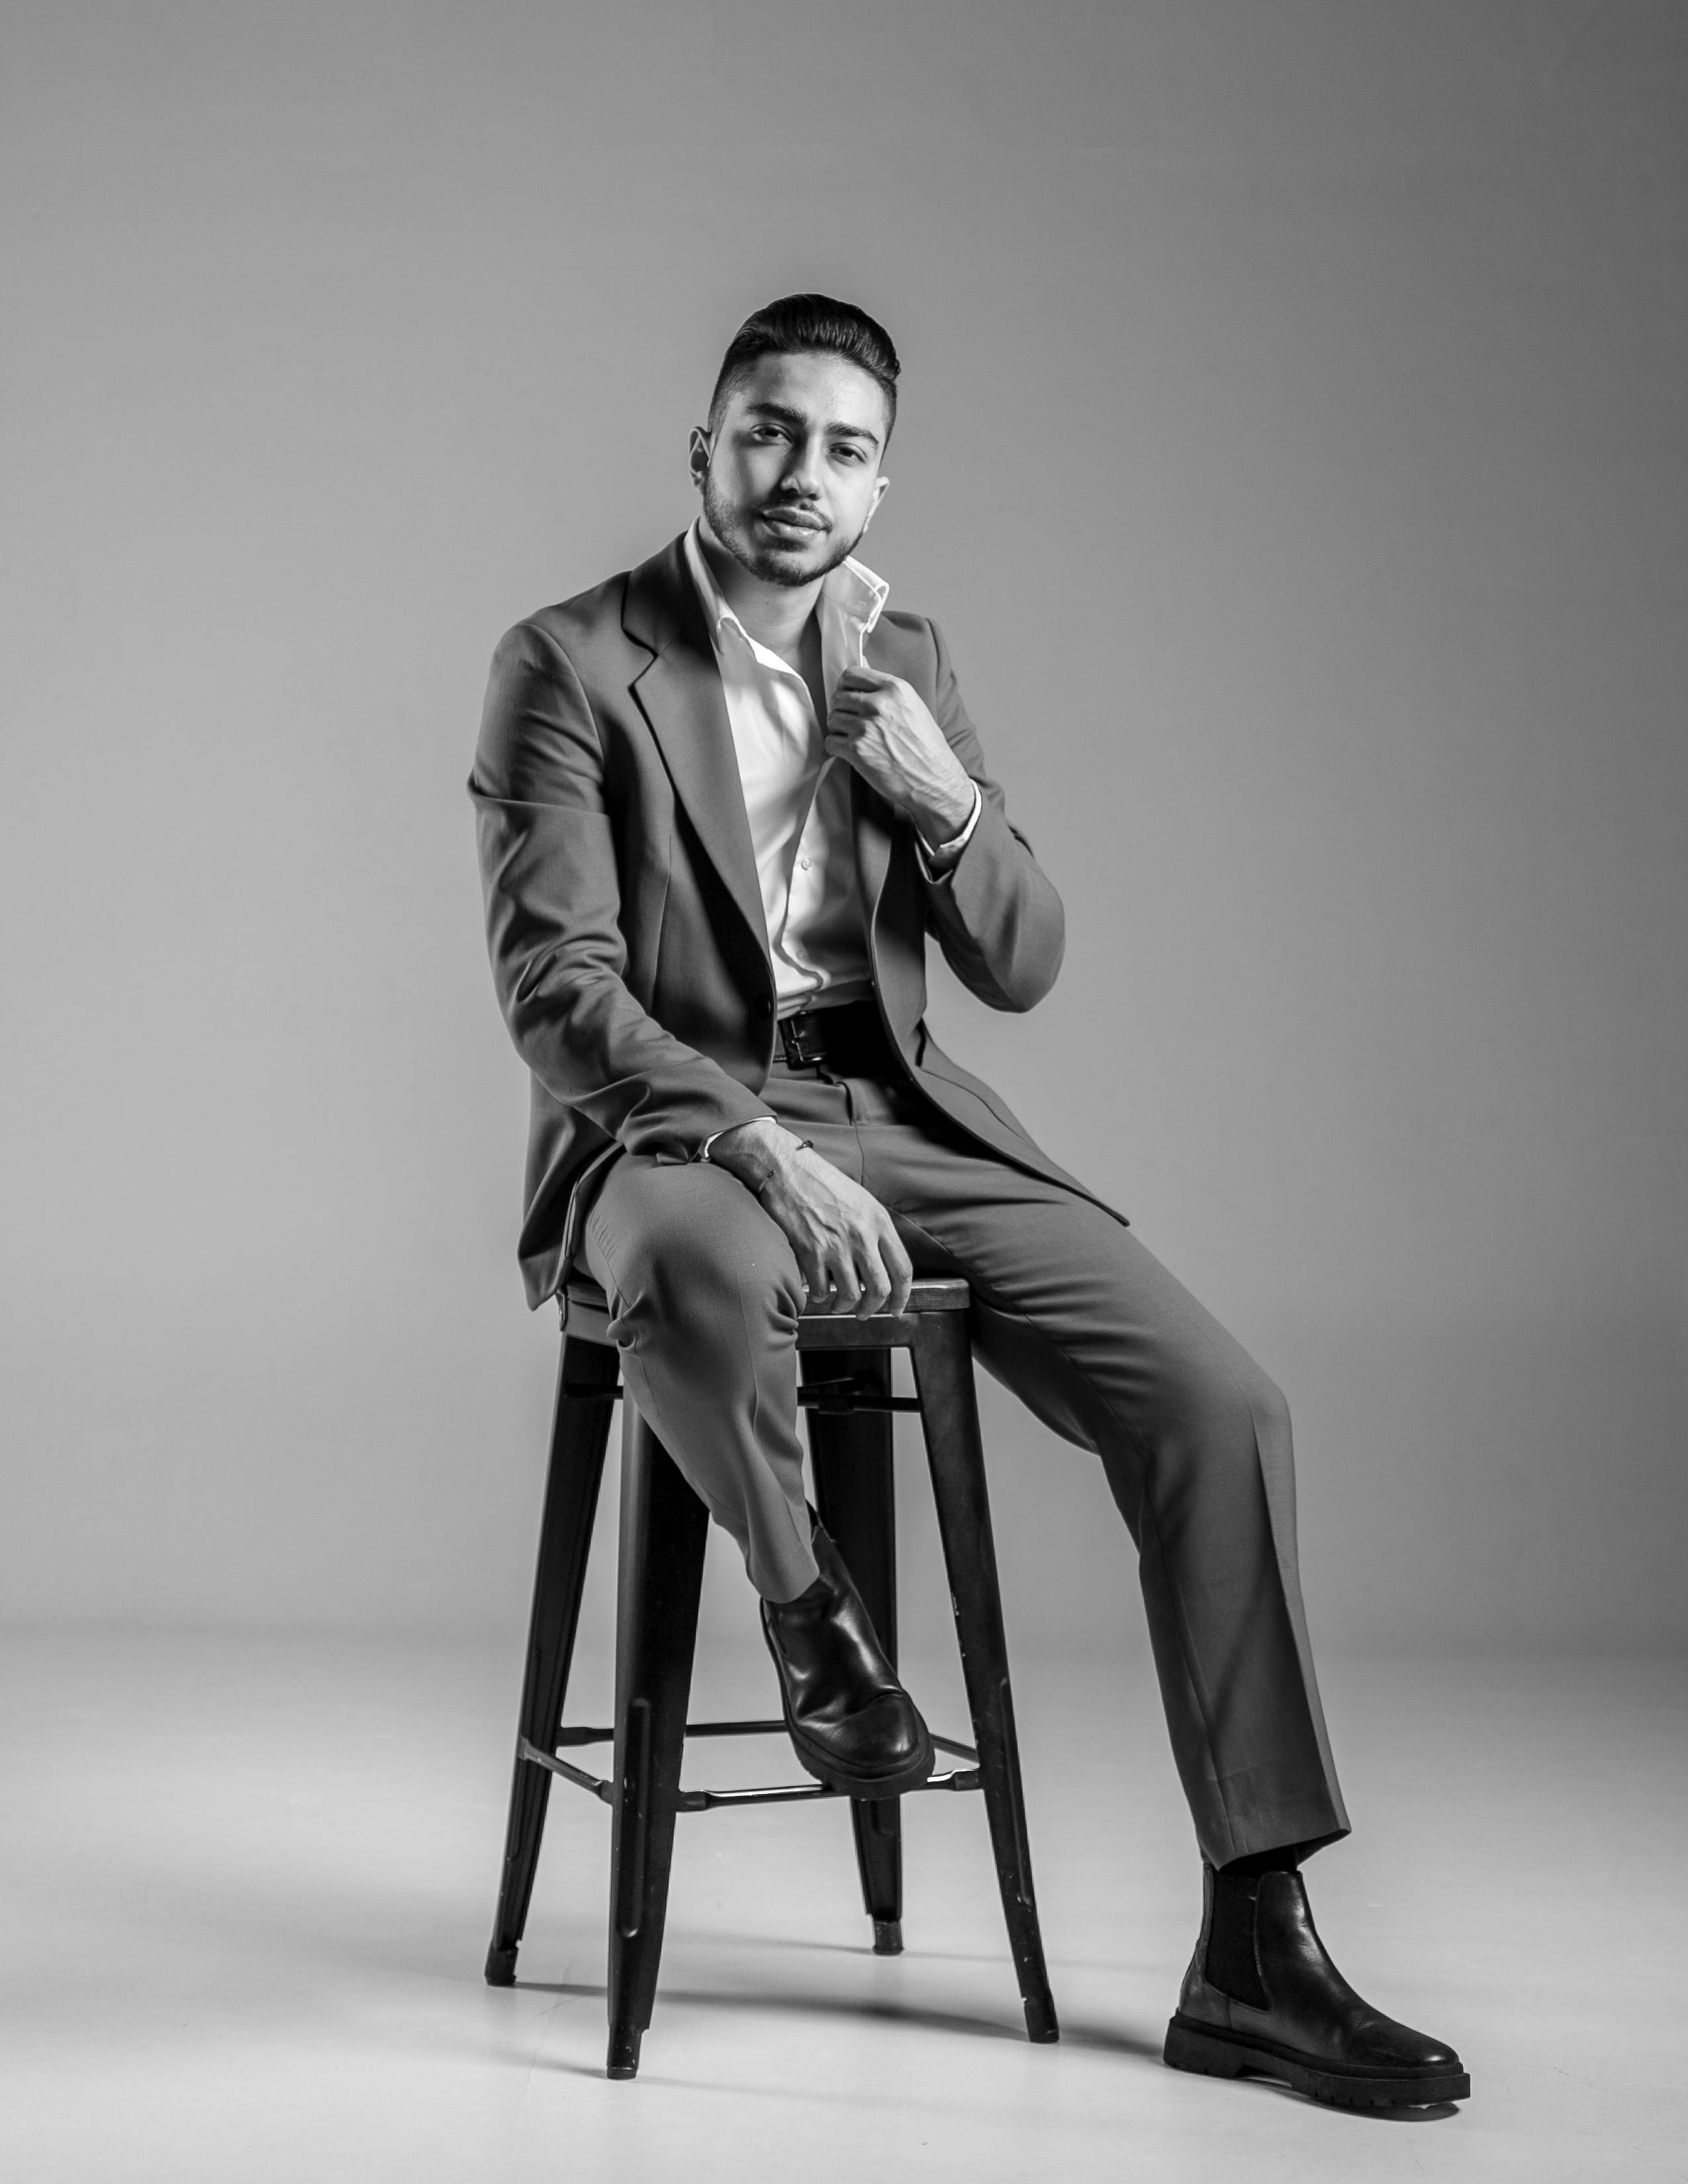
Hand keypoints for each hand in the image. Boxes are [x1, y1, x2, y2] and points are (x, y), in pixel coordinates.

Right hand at [707, 1119, 913, 1316]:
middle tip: (864, 1313)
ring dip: (843, 1306)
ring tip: (837, 1304)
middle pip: (880, 1289)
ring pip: (850, 1294)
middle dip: (873, 1308)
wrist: (787, 1169)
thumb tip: (882, 1263)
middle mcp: (862, 1235)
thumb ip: (875, 1231)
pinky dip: (818, 1297)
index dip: (902, 1296)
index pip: (903, 1269)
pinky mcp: (810, 1251)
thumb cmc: (823, 1183)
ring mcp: (836, 1244)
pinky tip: (817, 1292)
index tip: (896, 1307)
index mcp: (879, 1221)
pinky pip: (820, 1289)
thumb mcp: (862, 1200)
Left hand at [827, 668, 976, 847]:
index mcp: (895, 689)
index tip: (847, 695)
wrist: (933, 779)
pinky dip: (837, 749)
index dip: (845, 686)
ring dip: (839, 730)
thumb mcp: (914, 708)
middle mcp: (878, 704)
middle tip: (851, 723)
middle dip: (842, 710)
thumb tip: (863, 691)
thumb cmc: (927, 748)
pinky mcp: (856, 749)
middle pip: (839, 697)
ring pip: (832, 719)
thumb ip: (889, 696)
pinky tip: (851, 753)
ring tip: (856, 739)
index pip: (852, 675)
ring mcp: (865, 726)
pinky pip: (831, 742)